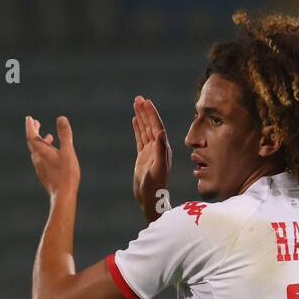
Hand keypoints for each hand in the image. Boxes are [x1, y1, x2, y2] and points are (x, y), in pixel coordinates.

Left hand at [25, 115, 79, 196]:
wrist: (63, 195)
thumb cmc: (66, 174)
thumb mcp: (67, 152)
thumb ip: (65, 135)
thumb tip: (61, 118)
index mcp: (41, 152)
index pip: (31, 135)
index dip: (30, 126)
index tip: (29, 118)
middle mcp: (37, 159)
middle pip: (32, 142)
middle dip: (34, 131)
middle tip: (36, 122)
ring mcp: (40, 167)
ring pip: (37, 151)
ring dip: (41, 142)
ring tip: (49, 137)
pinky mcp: (44, 174)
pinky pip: (42, 159)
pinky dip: (45, 152)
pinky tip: (53, 155)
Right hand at [131, 95, 171, 218]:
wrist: (150, 200)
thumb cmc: (155, 187)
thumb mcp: (158, 169)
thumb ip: (161, 151)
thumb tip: (161, 132)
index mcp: (163, 149)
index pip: (157, 127)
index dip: (152, 114)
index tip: (146, 102)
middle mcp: (158, 148)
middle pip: (151, 125)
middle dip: (146, 111)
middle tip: (138, 98)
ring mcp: (150, 152)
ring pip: (145, 130)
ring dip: (141, 117)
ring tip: (136, 103)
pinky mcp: (143, 157)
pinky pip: (140, 139)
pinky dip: (138, 129)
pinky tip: (135, 120)